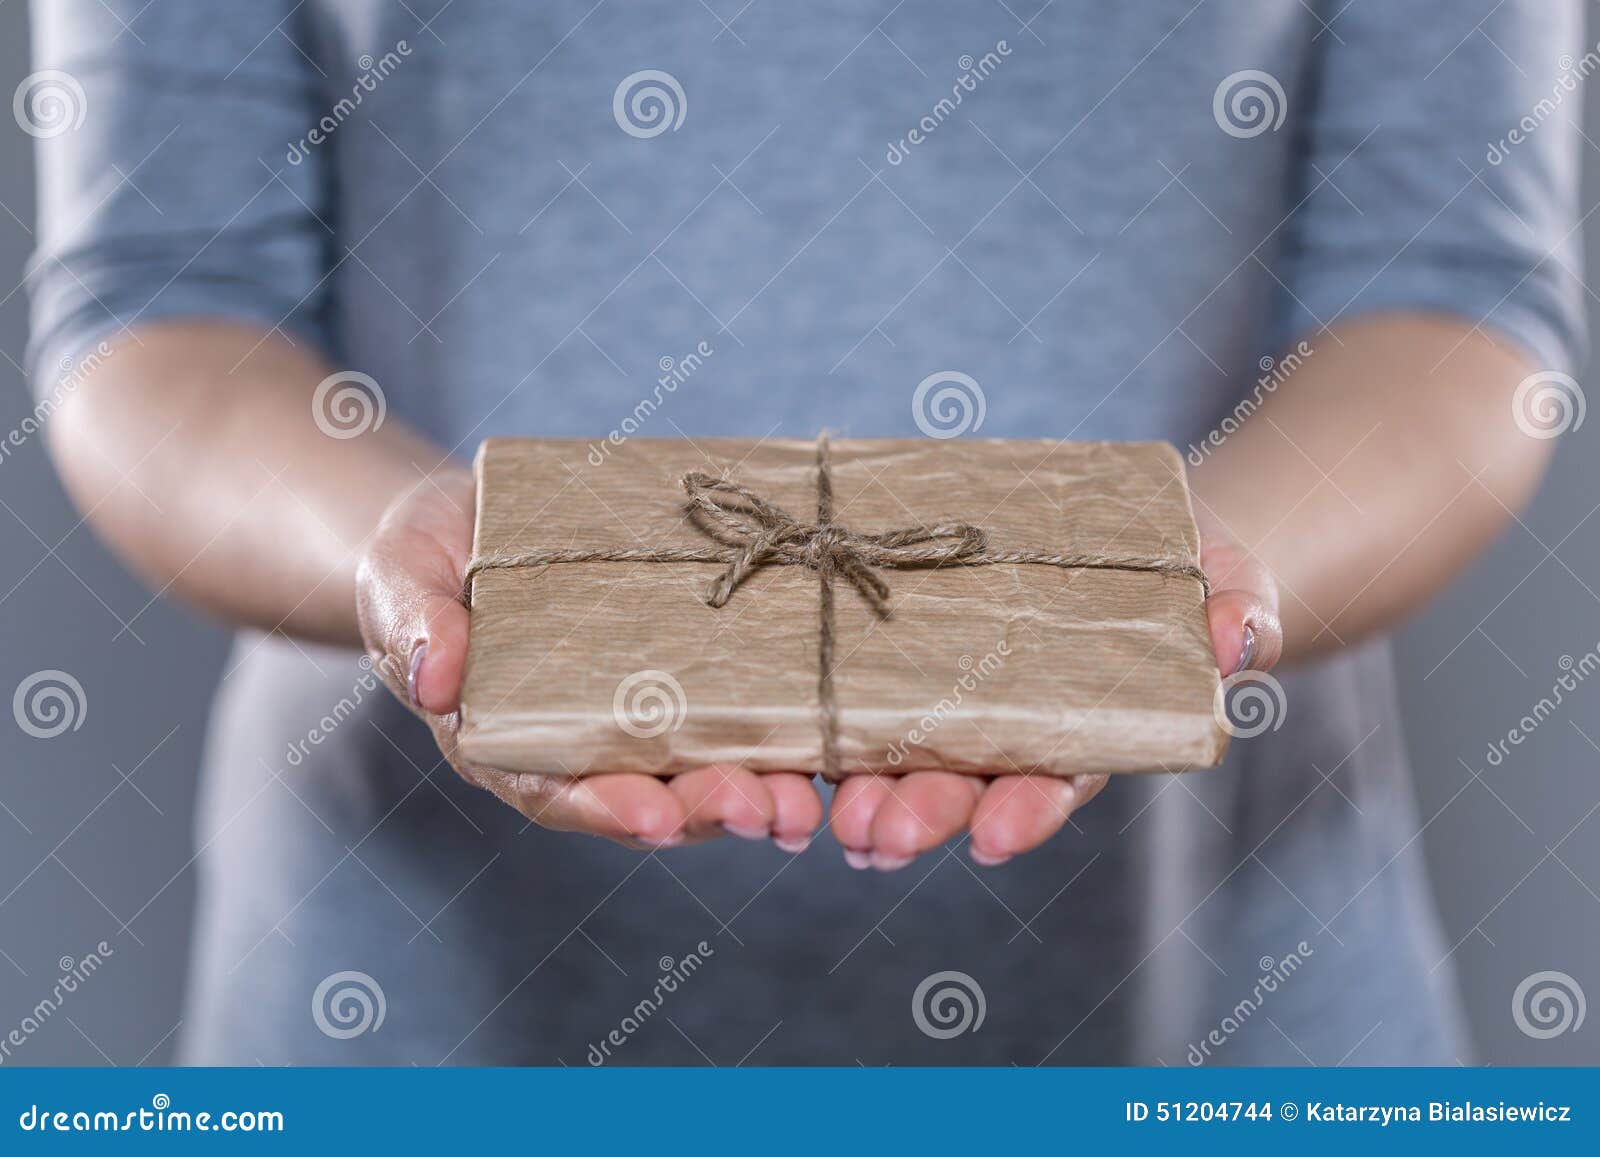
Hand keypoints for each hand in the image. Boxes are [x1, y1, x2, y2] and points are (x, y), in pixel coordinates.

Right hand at [355, 469, 823, 851]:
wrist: (472, 523)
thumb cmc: (426, 556)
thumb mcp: (401, 575)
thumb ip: (412, 622)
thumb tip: (435, 680)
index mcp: (506, 740)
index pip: (556, 791)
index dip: (606, 808)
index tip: (654, 815)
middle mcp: (578, 745)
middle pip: (646, 797)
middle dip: (706, 809)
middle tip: (768, 811)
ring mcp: (635, 717)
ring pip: (699, 772)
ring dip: (757, 792)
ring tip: (808, 801)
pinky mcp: (683, 679)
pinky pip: (731, 716)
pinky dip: (777, 738)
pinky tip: (828, 746)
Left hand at [825, 514, 1282, 869]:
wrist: (1133, 536)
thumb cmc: (1186, 569)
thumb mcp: (1229, 579)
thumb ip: (1240, 615)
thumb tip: (1238, 637)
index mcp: (1087, 723)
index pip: (1058, 777)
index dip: (1028, 808)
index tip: (996, 835)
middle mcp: (1015, 725)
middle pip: (967, 780)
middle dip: (924, 811)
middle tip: (878, 834)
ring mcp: (956, 697)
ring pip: (906, 756)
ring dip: (869, 792)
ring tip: (832, 818)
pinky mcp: (905, 659)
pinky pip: (863, 697)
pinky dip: (831, 729)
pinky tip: (795, 757)